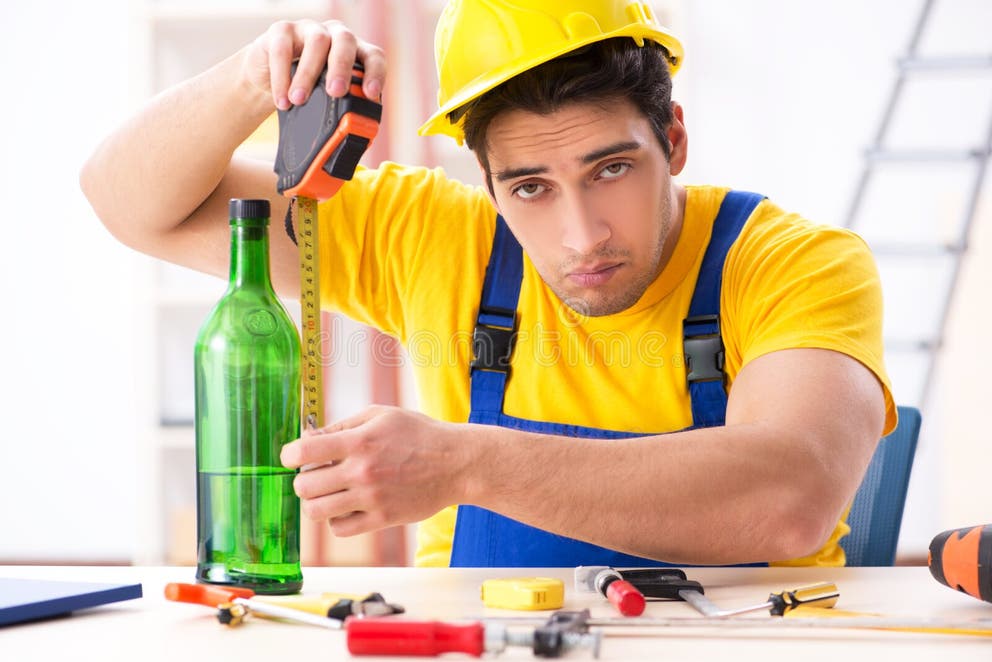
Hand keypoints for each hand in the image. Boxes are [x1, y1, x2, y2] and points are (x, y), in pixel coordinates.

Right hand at [243, 19, 385, 110]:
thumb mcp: (327, 100)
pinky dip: (282, 76)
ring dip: (309, 73)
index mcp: (354, 53)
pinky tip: (282, 99)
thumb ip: (342, 113)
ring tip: (299, 100)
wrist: (267, 76)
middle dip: (343, 67)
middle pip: (346, 41)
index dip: (375, 73)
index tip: (370, 94)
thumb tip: (353, 147)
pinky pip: (283, 48)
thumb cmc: (306, 89)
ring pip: (317, 41)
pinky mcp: (281, 30)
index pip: (373, 56)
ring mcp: (309, 29)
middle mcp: (335, 36)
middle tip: (335, 92)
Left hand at [281, 406, 469, 535]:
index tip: (292, 456)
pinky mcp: (382, 519)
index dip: (289, 454)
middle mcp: (362, 471)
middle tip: (315, 475)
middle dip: (303, 479)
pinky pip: (340, 529)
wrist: (455, 463)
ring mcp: (371, 498)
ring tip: (328, 493)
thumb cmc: (418, 434)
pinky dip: (336, 519)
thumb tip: (307, 438)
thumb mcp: (380, 415)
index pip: (304, 451)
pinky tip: (346, 506)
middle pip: (305, 486)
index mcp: (359, 440)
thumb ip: (342, 425)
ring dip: (316, 502)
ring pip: (316, 511)